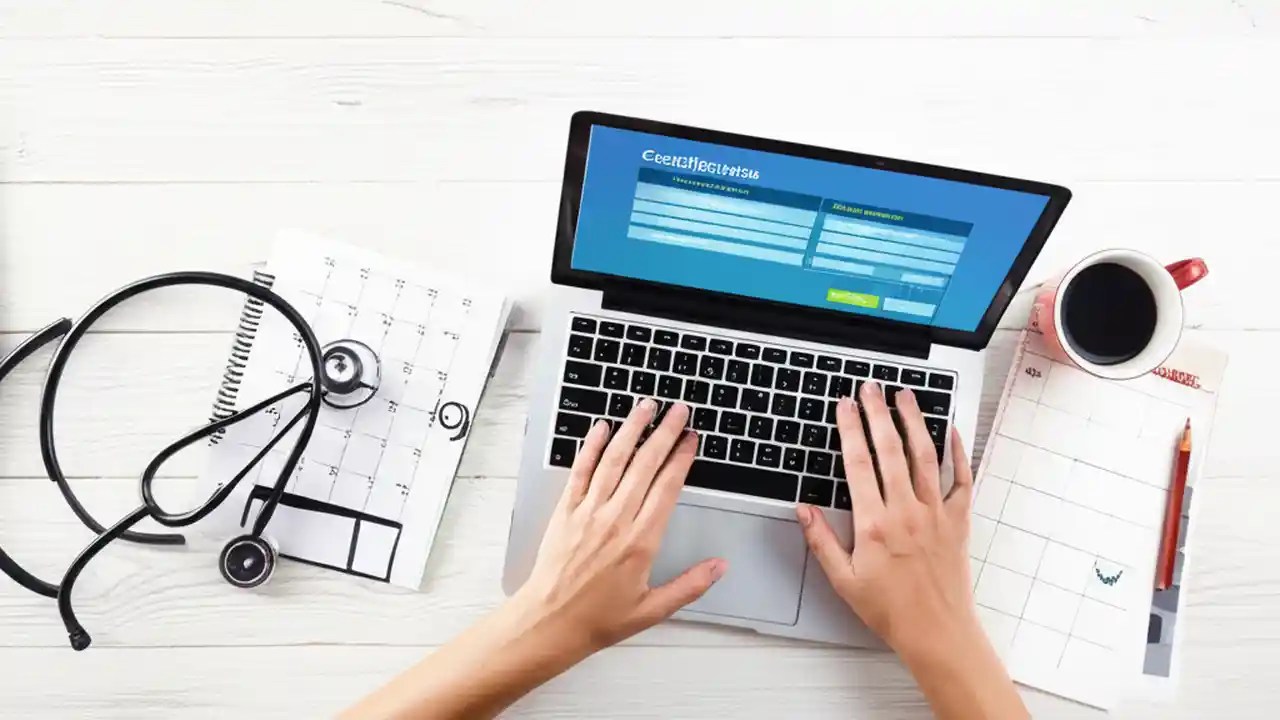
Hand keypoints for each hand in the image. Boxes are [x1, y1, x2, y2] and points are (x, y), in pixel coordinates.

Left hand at [344, 400, 723, 719]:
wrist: (550, 623)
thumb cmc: (598, 619)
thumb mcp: (653, 609)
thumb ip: (690, 585)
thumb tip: (719, 567)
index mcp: (641, 541)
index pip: (667, 487)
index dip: (682, 458)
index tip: (691, 438)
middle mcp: (615, 520)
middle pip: (645, 465)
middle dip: (664, 433)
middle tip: (678, 410)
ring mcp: (588, 512)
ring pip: (614, 460)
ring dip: (631, 430)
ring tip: (645, 407)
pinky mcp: (566, 511)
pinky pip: (580, 472)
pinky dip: (591, 447)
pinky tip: (601, 428)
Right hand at [796, 382, 1026, 719]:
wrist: (937, 632)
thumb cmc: (890, 610)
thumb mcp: (842, 580)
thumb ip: (821, 540)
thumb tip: (804, 509)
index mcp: (874, 524)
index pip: (858, 464)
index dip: (849, 429)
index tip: (845, 406)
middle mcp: (906, 512)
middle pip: (890, 450)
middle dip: (878, 413)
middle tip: (871, 388)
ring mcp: (935, 513)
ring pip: (924, 456)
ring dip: (914, 422)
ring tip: (905, 397)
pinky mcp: (958, 521)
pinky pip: (961, 479)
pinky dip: (957, 452)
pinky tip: (950, 431)